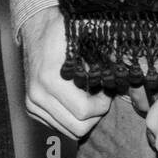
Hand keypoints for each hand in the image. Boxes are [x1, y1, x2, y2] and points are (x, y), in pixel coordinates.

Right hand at [20, 5, 110, 139]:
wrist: (35, 27)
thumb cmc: (62, 30)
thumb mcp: (84, 36)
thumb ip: (104, 54)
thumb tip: (126, 68)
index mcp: (50, 78)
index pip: (84, 111)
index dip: (102, 104)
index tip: (107, 90)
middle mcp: (38, 94)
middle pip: (77, 128)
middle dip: (95, 115)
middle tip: (101, 96)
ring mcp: (32, 103)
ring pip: (68, 130)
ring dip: (84, 118)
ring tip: (89, 96)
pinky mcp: (31, 108)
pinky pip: (58, 126)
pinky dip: (71, 117)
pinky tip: (76, 99)